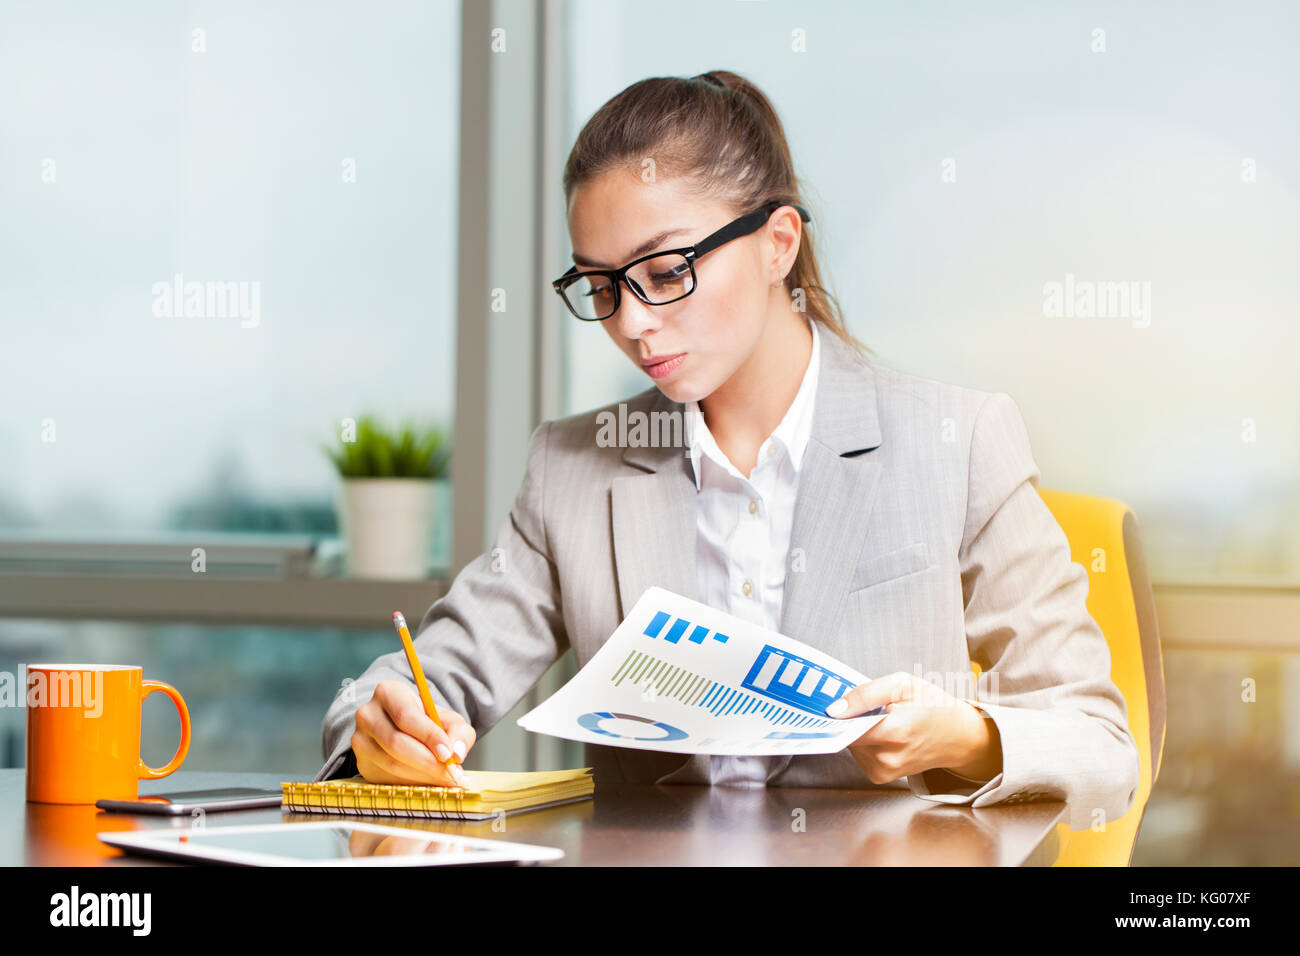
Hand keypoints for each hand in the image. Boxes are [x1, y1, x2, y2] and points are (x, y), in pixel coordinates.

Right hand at [351, 680, 476, 786]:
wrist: (402, 728)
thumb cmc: (426, 721)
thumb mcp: (447, 718)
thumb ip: (458, 731)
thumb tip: (457, 753)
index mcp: (388, 692)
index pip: (406, 716)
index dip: (428, 736)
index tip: (448, 754)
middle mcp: (367, 715)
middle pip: (396, 743)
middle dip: (428, 762)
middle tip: (451, 774)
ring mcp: (360, 741)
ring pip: (391, 764)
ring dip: (422, 776)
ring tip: (446, 780)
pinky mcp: (362, 763)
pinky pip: (387, 778)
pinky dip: (412, 784)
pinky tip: (430, 783)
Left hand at [827, 671, 1001, 784]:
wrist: (958, 737)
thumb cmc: (934, 706)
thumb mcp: (903, 684)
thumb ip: (866, 694)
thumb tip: (836, 709)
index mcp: (896, 732)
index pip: (848, 726)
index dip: (841, 711)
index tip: (837, 702)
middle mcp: (888, 758)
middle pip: (847, 733)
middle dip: (853, 718)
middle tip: (872, 706)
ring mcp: (884, 770)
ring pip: (851, 743)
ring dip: (859, 730)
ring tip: (884, 721)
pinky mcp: (880, 776)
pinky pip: (858, 753)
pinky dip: (865, 742)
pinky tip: (884, 734)